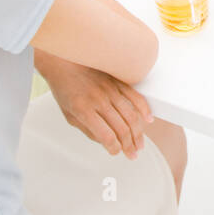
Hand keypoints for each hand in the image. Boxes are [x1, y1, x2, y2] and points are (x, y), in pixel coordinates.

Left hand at [34, 51, 153, 159]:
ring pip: (131, 116)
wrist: (65, 60)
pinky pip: (135, 96)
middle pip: (121, 128)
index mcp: (84, 111)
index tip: (116, 152)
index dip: (114, 148)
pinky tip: (148, 119)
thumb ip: (87, 130)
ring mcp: (111, 90)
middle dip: (129, 146)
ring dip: (138, 133)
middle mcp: (100, 101)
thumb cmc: (64, 88)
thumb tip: (105, 142)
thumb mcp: (69, 114)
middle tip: (132, 155)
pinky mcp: (117, 82)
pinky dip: (144, 109)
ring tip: (140, 144)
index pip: (106, 136)